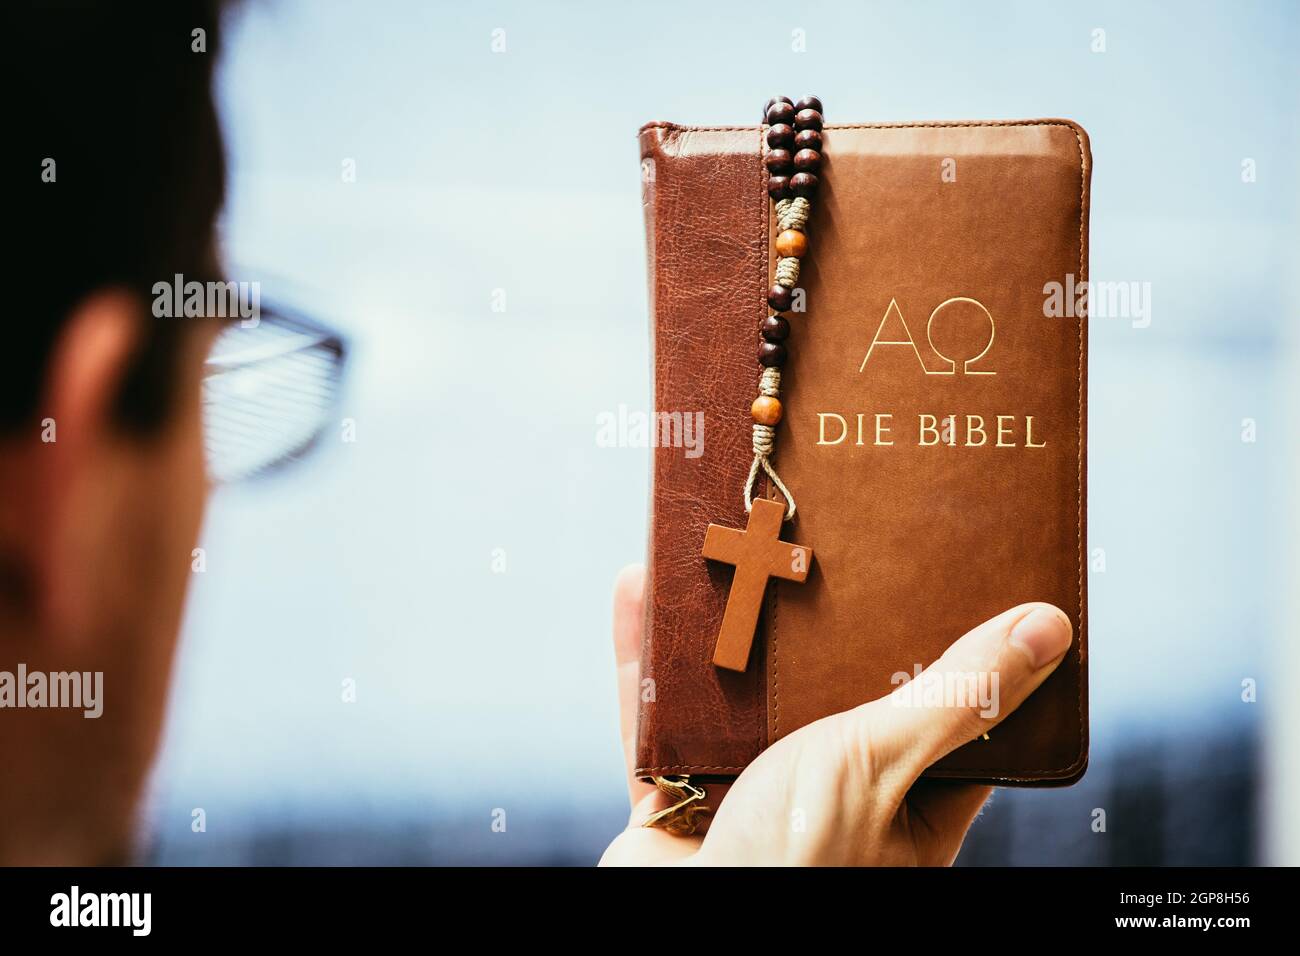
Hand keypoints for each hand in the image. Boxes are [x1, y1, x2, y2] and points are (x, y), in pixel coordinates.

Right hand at [599, 564, 1072, 865]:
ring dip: (721, 624)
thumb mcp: (886, 761)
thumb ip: (955, 696)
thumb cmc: (800, 864)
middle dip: (818, 621)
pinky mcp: (677, 790)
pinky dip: (644, 655)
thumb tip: (1047, 630)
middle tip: (823, 537)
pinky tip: (639, 590)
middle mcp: (830, 793)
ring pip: (738, 691)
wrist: (685, 923)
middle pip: (831, 688)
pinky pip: (658, 711)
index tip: (952, 578)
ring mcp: (749, 790)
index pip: (947, 715)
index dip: (951, 648)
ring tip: (721, 549)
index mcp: (905, 802)